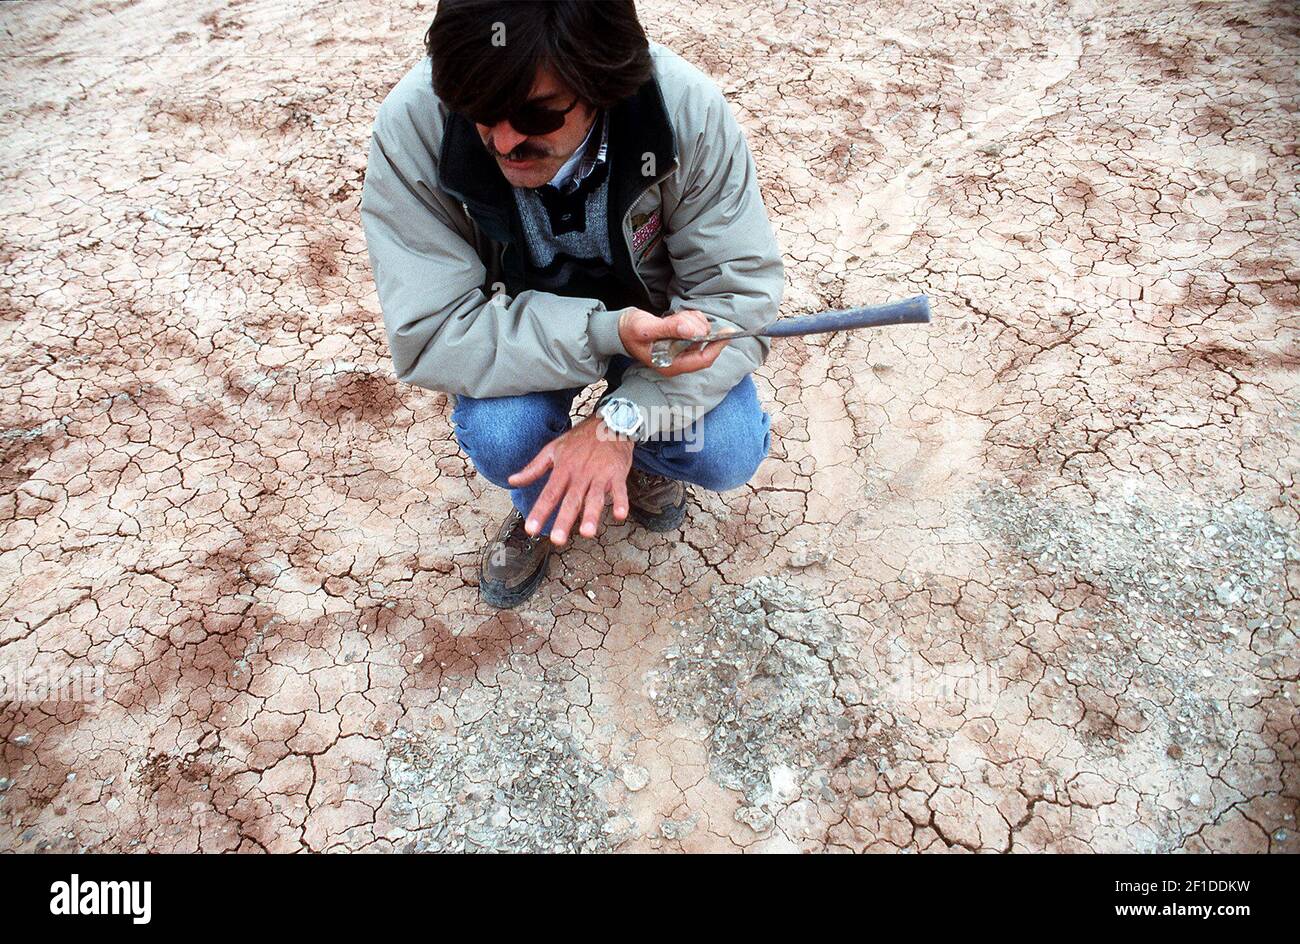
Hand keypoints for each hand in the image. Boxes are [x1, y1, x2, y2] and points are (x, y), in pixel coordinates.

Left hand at [508, 414, 634, 545]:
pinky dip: (621, 501)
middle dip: (564, 520)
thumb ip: (533, 468)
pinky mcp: (617, 473)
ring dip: (591, 515)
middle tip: (557, 540)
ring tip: (587, 533)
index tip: (531, 529)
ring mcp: (599, 474)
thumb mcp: (553, 449)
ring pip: (594, 497)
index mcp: (563, 469)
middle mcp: (580, 474)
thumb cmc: (580, 439)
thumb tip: (512, 480)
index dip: (540, 511)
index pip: (549, 493)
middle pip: (571, 500)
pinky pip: (619, 489)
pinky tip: (620, 515)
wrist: (609, 422)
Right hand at [618, 307, 729, 376]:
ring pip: (701, 332)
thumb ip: (669, 329)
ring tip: (672, 318)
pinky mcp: (682, 340)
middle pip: (703, 343)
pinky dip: (690, 317)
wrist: (620, 328)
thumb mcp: (646, 329)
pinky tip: (675, 318)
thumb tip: (692, 330)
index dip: (716, 346)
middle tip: (679, 317)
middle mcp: (679, 360)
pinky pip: (696, 326)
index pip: (702, 360)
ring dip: (692, 320)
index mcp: (671, 365)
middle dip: (697, 326)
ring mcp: (682, 350)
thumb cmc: (630, 332)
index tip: (727, 333)